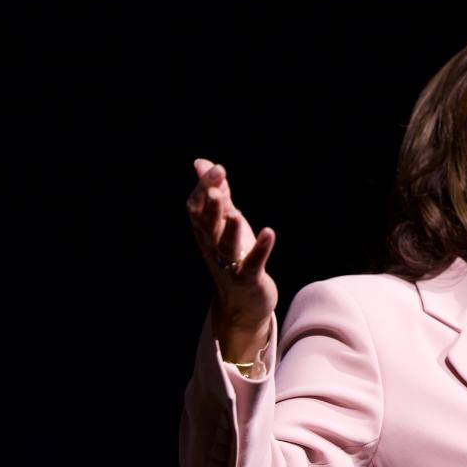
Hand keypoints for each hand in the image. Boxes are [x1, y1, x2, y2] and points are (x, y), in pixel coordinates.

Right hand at [186, 159, 276, 362]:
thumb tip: (202, 163)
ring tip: (236, 214)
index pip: (197, 208)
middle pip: (207, 225)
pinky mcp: (248, 279)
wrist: (243, 304)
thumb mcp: (225, 223)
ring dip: (230, 231)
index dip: (205, 188)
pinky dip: (261, 248)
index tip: (217, 168)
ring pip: (225, 247)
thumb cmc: (235, 257)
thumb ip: (218, 193)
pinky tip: (269, 232)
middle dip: (211, 206)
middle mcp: (212, 248)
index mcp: (205, 233)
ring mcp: (229, 265)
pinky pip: (253, 264)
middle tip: (216, 187)